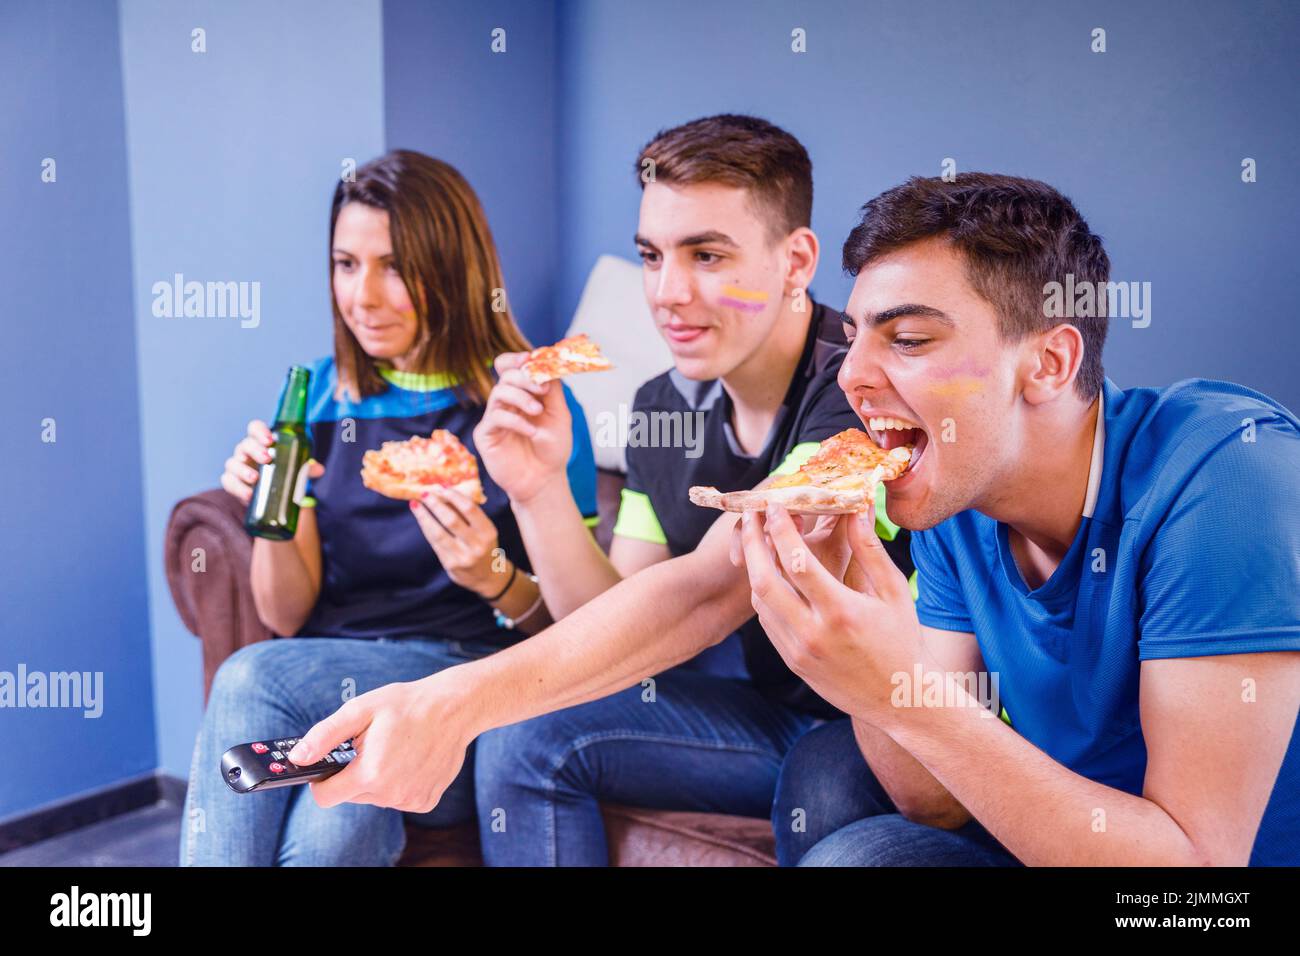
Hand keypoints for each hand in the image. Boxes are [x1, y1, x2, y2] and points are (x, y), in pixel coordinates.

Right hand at [221, 418, 322, 503]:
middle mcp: (246, 452)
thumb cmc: (283, 474)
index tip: (270, 439)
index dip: (260, 431)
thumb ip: (306, 468)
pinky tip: (249, 494)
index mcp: (261, 442)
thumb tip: (319, 469)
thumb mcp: (296, 470)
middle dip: (255, 450)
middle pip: (244, 445)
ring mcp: (237, 467)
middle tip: (267, 459)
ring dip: (243, 470)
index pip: (255, 429)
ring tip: (255, 478)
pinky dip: (237, 488)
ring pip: (232, 463)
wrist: (272, 496)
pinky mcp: (233, 484)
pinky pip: (228, 482)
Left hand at [287, 668, 477, 812]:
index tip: (329, 766)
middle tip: (369, 747)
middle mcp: (390, 793)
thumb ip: (325, 736)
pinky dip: (399, 783)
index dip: (321, 781)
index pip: (325, 797)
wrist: (455, 708)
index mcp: (370, 773)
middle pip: (350, 796)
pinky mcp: (425, 802)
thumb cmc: (406, 705)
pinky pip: (398, 798)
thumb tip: (297, 756)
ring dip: (377, 779)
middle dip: (353, 774)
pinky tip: (410, 760)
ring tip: (394, 750)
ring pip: (375, 797)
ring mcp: (410, 800)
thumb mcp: (361, 710)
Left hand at [409, 486, 506, 595]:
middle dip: (436, 504)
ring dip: (425, 516)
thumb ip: (467, 514)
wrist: (486, 576)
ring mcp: (463, 556)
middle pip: (451, 520)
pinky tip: (421, 518)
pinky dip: (426, 528)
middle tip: (424, 493)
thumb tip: (444, 492)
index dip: (454, 496)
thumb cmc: (483, 546)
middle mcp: (477, 545)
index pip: (469, 509)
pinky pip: (435, 543)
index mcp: (488, 532)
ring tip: (415, 504)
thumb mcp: (483, 530)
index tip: (441, 487)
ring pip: (439, 533)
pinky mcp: (450, 564)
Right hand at [473, 352, 571, 503]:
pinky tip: (531, 431)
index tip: (532, 357)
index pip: (512, 368)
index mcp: (523, 395)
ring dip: (521, 397)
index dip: (518, 359)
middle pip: (506, 376)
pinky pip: (495, 417)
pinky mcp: (486, 435)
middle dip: (524, 377)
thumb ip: (553, 390)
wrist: (545, 481)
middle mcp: (506, 403)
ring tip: (538, 411)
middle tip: (542, 388)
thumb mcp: (559, 415)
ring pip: (499, 392)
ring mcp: (494, 418)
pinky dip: (515, 420)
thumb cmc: (553, 449)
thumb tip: (547, 363)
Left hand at [736, 501, 931, 725]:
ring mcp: (798, 651)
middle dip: (752, 544)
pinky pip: (767, 622)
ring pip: (760, 602)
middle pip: (764, 581)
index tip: (777, 506)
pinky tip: (771, 575)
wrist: (898, 699)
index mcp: (841, 612)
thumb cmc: (902, 641)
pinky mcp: (792, 662)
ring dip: (755, 568)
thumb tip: (856, 507)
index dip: (782, 529)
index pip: (798, 562)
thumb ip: (869, 548)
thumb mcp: (893, 591)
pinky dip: (764, 595)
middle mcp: (813, 633)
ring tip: (759, 541)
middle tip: (751, 517)